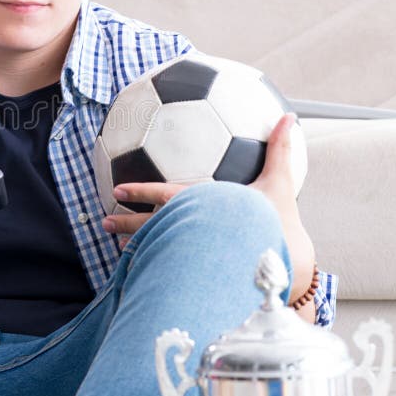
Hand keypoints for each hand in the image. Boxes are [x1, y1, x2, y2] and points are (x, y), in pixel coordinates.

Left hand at [101, 113, 314, 294]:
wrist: (290, 267)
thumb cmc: (281, 223)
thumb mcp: (281, 183)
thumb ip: (280, 149)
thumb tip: (289, 117)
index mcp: (202, 206)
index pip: (162, 195)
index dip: (138, 190)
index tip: (117, 189)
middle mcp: (191, 231)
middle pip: (151, 226)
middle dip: (126, 224)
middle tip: (104, 222)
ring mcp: (191, 256)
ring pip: (156, 250)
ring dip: (136, 248)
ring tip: (120, 249)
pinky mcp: (198, 278)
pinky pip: (168, 273)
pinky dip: (152, 271)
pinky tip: (141, 275)